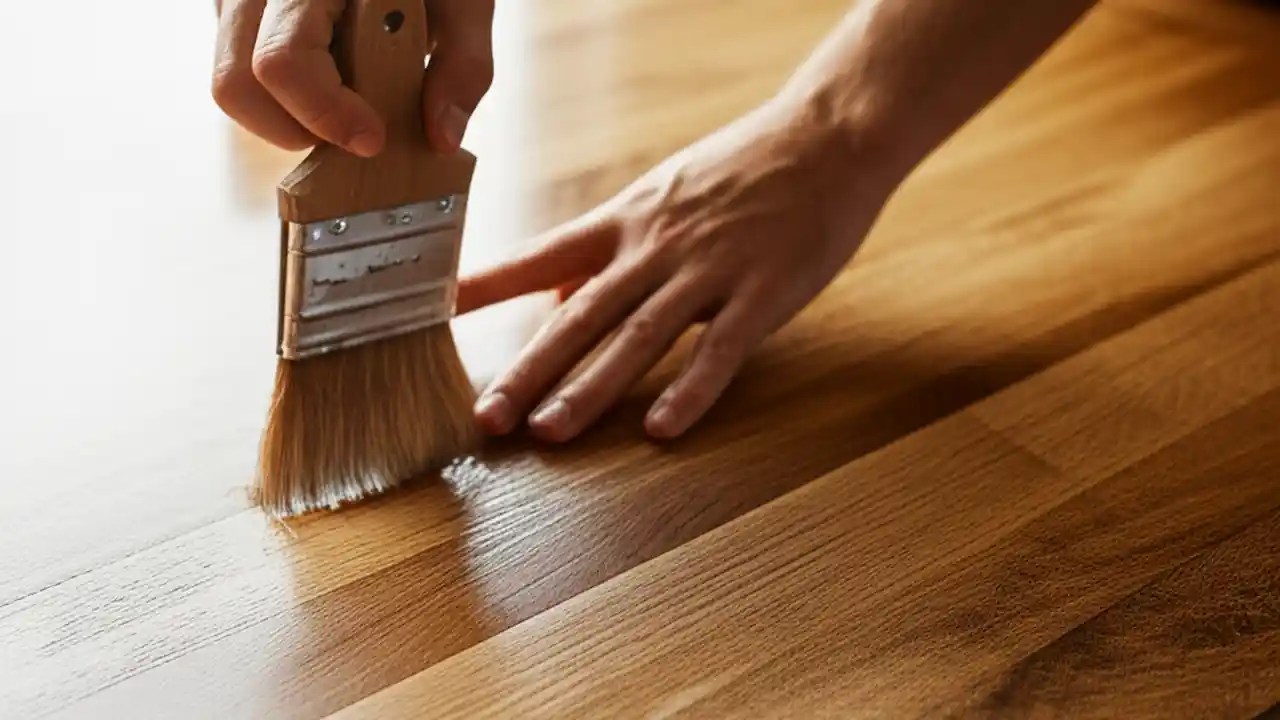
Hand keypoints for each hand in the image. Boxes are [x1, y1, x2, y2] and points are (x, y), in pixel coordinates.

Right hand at [212, 0, 493, 155]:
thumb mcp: (463, 2)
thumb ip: (463, 65)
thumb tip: (442, 138)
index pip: (283, 60)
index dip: (324, 113)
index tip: (372, 139)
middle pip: (237, 84)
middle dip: (301, 128)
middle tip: (358, 126)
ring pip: (232, 87)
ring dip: (290, 117)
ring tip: (347, 100)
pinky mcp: (233, 13)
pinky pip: (241, 75)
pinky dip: (283, 99)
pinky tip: (332, 77)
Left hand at [458, 100, 900, 441]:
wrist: (828, 136)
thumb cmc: (742, 168)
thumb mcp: (661, 196)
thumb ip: (609, 250)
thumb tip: (558, 303)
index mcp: (626, 220)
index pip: (539, 255)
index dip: (485, 286)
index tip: (430, 312)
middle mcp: (655, 246)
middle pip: (581, 315)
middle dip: (529, 368)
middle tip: (488, 416)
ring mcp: (709, 270)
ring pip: (639, 336)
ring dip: (592, 388)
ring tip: (551, 432)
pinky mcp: (764, 291)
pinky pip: (722, 349)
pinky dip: (690, 390)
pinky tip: (661, 429)